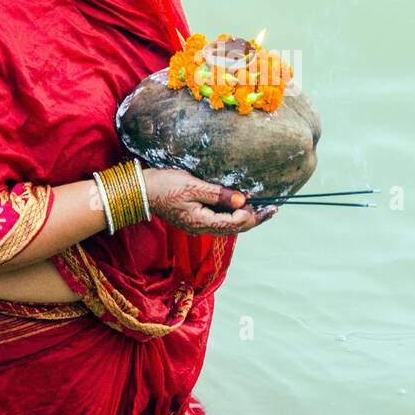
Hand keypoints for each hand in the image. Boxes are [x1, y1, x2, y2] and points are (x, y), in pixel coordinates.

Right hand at [142, 168, 276, 235]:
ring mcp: (197, 224)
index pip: (234, 224)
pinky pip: (219, 219)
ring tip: (262, 209)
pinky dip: (233, 213)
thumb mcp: (193, 186)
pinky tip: (240, 205)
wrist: (140, 190)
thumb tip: (242, 199)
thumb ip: (219, 194)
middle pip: (234, 227)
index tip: (262, 202)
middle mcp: (201, 228)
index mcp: (201, 222)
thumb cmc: (164, 186)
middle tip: (273, 210)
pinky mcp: (194, 218)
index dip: (250, 214)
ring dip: (245, 216)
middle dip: (254, 219)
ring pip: (228, 224)